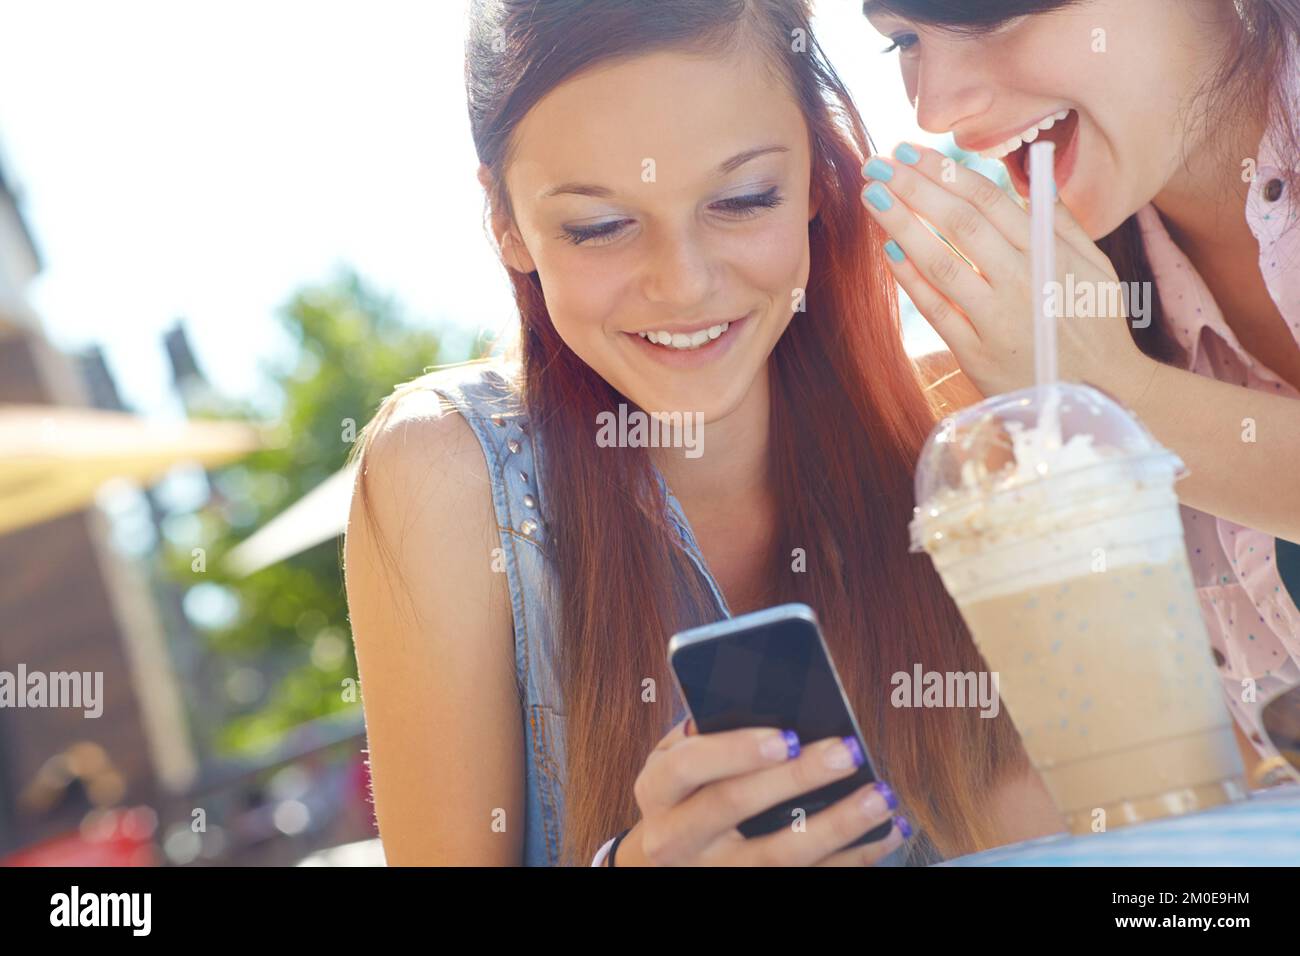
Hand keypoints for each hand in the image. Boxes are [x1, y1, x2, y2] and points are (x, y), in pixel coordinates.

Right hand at [611, 717, 907, 865]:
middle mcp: (676, 837)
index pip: (689, 765)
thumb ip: (706, 731)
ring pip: (778, 856)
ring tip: (880, 796)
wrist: (663, 865)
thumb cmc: (682, 794)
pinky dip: (853, 857)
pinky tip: (886, 831)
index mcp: (657, 790)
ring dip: (837, 825)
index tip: (785, 736)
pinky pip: (807, 880)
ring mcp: (714, 873)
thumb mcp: (674, 760)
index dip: (736, 750)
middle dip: (795, 777)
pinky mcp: (748, 891)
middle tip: (846, 752)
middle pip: (734, 806)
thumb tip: (766, 700)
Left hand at [860, 143, 1155, 399]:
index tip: (911, 151)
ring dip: (903, 225)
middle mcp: (1022, 281)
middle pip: (960, 224)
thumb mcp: (1095, 267)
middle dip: (914, 188)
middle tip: (877, 163)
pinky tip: (889, 251)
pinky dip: (911, 280)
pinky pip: (937, 311)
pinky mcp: (977, 354)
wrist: (1103, 393)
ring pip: (942, 263)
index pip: (989, 200)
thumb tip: (1034, 174)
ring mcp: (997, 319)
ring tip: (872, 196)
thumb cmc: (1096, 325)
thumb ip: (1062, 220)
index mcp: (1049, 253)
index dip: (946, 172)